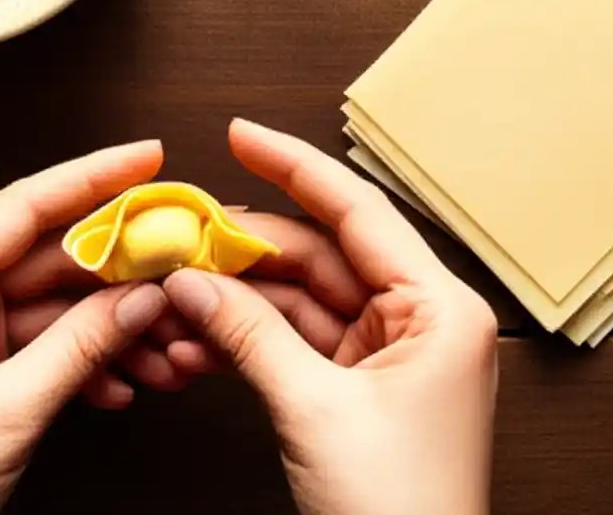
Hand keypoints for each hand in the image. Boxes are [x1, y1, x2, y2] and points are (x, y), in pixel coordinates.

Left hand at [0, 141, 172, 514]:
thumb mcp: (4, 412)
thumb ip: (79, 345)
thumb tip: (144, 295)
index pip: (22, 207)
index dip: (92, 178)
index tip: (148, 157)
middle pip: (46, 257)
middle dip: (119, 272)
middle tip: (183, 266)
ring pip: (52, 306)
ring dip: (110, 328)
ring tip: (166, 348)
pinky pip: (40, 344)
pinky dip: (83, 362)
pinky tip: (123, 384)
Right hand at [163, 119, 498, 514]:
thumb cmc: (403, 512)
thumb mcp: (315, 408)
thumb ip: (249, 333)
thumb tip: (194, 280)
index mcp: (440, 308)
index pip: (356, 211)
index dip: (292, 166)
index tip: (242, 135)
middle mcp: (419, 322)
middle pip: (316, 257)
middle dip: (240, 252)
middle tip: (177, 241)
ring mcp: (386, 357)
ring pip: (296, 303)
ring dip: (231, 306)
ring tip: (172, 305)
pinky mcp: (357, 389)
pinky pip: (292, 345)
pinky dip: (243, 345)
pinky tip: (193, 348)